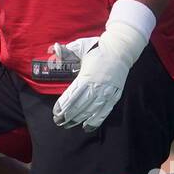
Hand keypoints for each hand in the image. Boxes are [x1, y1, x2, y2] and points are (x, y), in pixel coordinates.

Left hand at [51, 1, 153, 131]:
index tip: (56, 112)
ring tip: (68, 125)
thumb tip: (53, 49)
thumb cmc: (98, 48)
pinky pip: (104, 111)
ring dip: (78, 119)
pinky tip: (87, 127)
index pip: (72, 95)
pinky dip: (95, 121)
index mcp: (87, 76)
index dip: (63, 105)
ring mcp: (106, 92)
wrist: (121, 49)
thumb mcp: (80, 47)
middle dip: (68, 116)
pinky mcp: (114, 95)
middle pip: (80, 106)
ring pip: (91, 111)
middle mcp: (97, 86)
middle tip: (58, 121)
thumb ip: (66, 51)